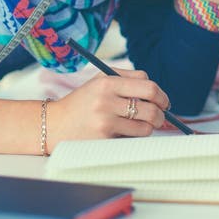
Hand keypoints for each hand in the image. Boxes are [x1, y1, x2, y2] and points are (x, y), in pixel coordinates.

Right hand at [45, 68, 169, 151]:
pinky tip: (124, 133)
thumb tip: (158, 91)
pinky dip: (134, 137)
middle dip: (161, 114)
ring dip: (149, 127)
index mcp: (108, 83)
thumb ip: (128, 78)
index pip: (149, 86)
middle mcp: (106, 101)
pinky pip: (132, 139)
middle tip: (160, 116)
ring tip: (141, 125)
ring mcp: (105, 122)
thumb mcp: (100, 80)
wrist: (54, 124)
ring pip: (145, 127)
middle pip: (151, 108)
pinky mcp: (103, 140)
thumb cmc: (83, 101)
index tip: (164, 102)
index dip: (162, 95)